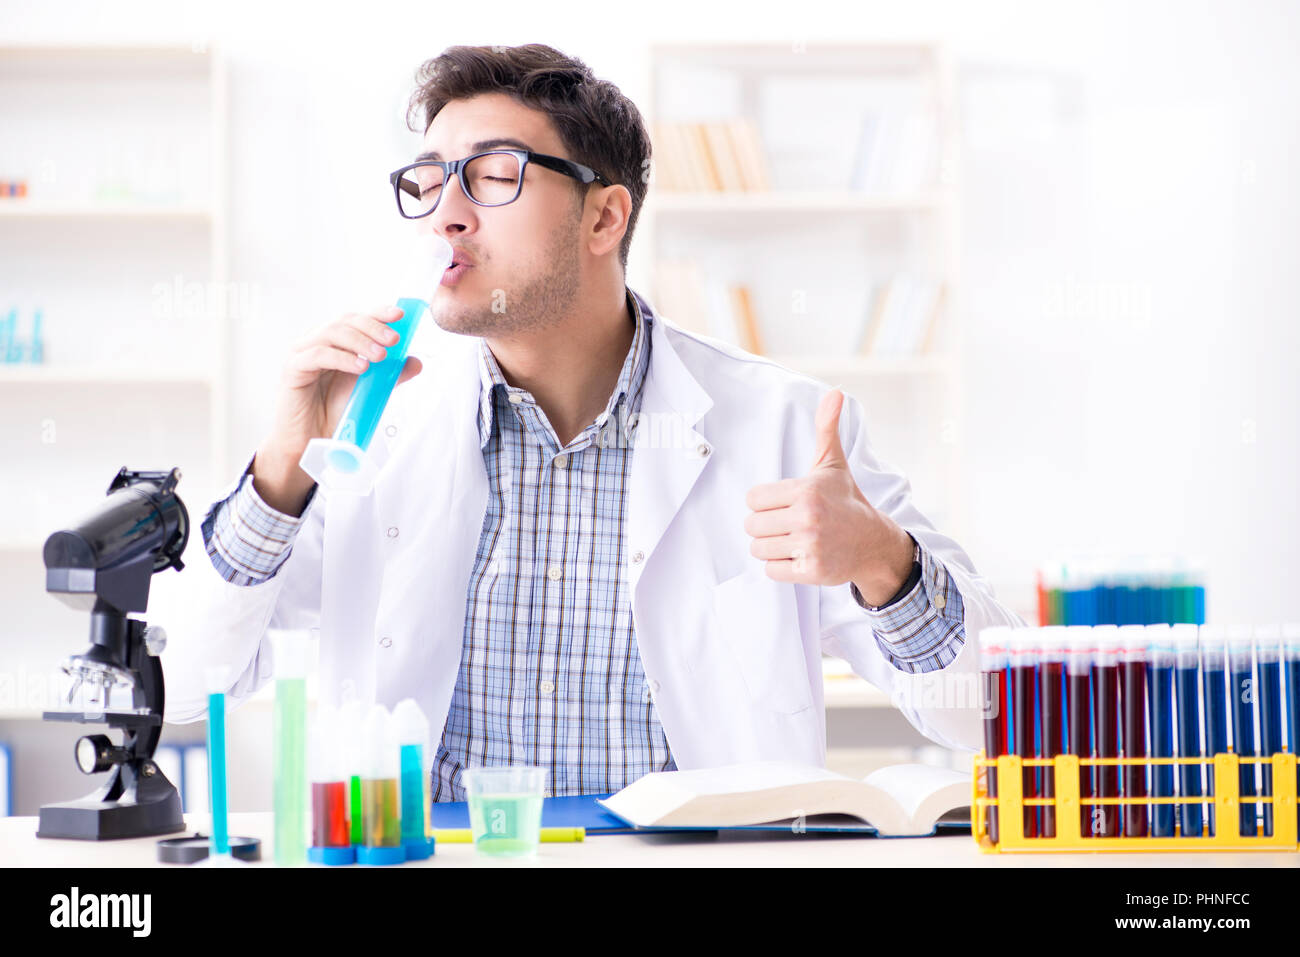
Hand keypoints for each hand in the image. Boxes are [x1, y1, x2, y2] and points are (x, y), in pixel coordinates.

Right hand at [267, 304, 422, 459]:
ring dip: (360, 341)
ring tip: (381, 356)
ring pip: (332, 333)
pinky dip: (342, 358)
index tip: (399, 315)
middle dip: (373, 326)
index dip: (378, 313)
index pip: (357, 320)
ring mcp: (302, 353)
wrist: (311, 442)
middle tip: (394, 339)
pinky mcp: (293, 369)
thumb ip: (390, 375)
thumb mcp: (369, 390)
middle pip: (345, 321)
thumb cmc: (334, 413)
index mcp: (335, 342)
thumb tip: (416, 361)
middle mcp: (317, 342)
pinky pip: (318, 355)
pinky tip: (360, 367)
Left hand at [743, 388, 913, 603]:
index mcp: (806, 490)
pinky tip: (799, 556)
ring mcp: (809, 546)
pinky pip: (771, 570)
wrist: (873, 542)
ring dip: (772, 547)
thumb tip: (834, 392)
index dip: (765, 503)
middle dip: (766, 526)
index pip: (753, 499)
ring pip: (758, 549)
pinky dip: (780, 566)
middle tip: (788, 525)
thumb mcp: (833, 465)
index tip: (784, 504)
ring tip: (794, 540)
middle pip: (752, 525)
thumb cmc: (846, 501)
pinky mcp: (810, 571)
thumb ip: (826, 429)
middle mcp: (807, 518)